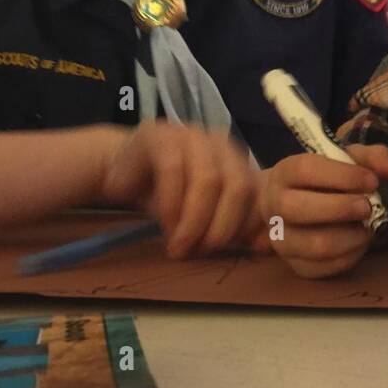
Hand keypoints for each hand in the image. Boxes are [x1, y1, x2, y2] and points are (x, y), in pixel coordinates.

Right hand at [98, 122, 268, 257]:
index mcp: (237, 159)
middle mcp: (220, 143)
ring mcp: (191, 135)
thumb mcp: (204, 215)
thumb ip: (234, 227)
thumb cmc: (167, 194)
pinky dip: (171, 206)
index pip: (257, 194)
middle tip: (201, 252)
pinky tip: (164, 226)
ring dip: (194, 221)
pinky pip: (173, 171)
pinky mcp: (161, 136)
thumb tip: (265, 246)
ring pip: (208, 180)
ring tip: (179, 246)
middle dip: (222, 226)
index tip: (224, 251)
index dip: (244, 226)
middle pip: (238, 186)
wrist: (122, 170)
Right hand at [260, 144, 387, 277]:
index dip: (342, 176)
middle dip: (342, 209)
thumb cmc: (327, 178)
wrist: (298, 203)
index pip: (306, 170)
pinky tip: (358, 242)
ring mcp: (281, 239)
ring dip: (350, 237)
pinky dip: (350, 257)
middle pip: (301, 209)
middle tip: (367, 207)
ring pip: (315, 245)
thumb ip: (372, 159)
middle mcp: (274, 206)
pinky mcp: (295, 266)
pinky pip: (323, 268)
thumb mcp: (347, 159)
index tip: (372, 181)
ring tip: (366, 227)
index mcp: (285, 172)